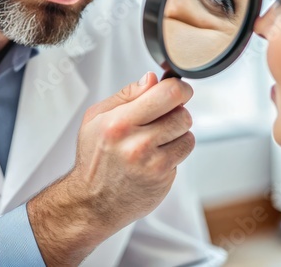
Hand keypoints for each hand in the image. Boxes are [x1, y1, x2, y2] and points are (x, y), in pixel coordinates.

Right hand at [27, 72, 194, 265]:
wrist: (92, 201)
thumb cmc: (94, 157)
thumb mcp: (96, 118)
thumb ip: (126, 95)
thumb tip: (153, 79)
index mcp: (120, 123)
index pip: (167, 94)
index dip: (179, 88)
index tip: (178, 90)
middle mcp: (137, 144)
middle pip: (183, 114)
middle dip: (177, 112)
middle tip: (165, 116)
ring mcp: (153, 163)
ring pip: (187, 134)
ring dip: (178, 132)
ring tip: (158, 137)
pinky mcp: (163, 178)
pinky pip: (183, 153)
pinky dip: (176, 150)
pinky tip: (157, 154)